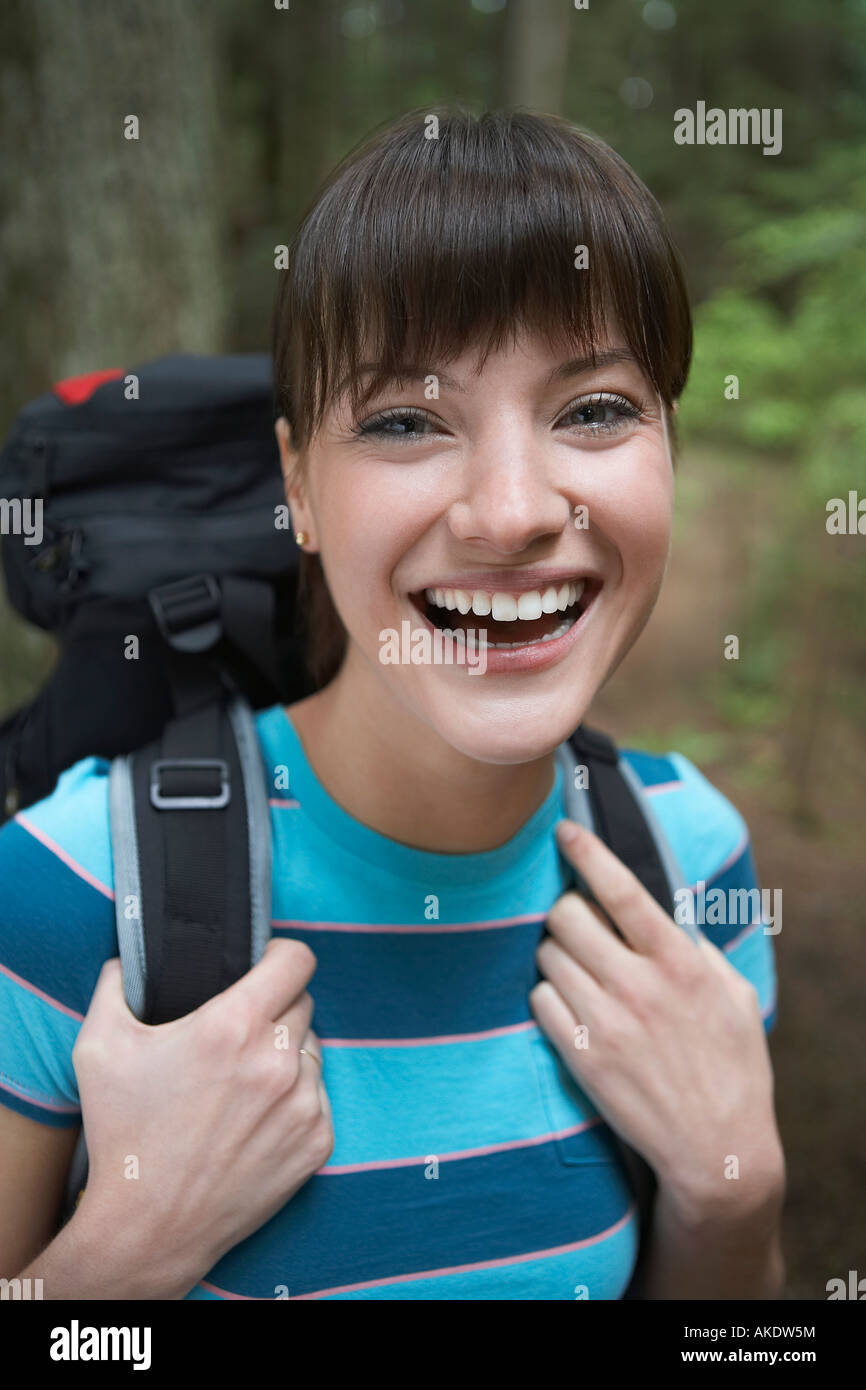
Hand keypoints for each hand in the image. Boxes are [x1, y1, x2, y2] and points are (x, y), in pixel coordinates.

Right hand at [72, 938, 333, 1289]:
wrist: (148, 1226)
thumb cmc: (124, 1135)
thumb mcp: (99, 1047)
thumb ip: (115, 986)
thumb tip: (127, 960)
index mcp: (233, 1026)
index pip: (296, 960)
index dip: (279, 956)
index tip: (264, 966)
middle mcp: (276, 1060)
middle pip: (302, 1002)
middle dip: (274, 1008)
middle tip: (239, 1033)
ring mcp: (302, 1103)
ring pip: (312, 1049)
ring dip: (287, 1054)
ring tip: (243, 1081)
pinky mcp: (317, 1141)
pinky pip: (319, 1095)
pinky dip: (296, 1098)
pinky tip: (256, 1117)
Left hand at [530, 820, 783, 1225]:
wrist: (717, 1150)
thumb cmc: (733, 1067)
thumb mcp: (733, 996)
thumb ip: (695, 950)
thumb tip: (661, 915)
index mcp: (679, 962)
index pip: (620, 890)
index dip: (587, 852)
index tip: (564, 830)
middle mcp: (639, 985)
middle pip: (567, 916)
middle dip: (567, 912)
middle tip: (579, 926)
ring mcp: (606, 1021)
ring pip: (547, 955)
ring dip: (556, 954)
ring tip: (579, 971)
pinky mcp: (581, 1055)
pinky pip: (539, 1000)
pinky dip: (548, 995)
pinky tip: (571, 1006)